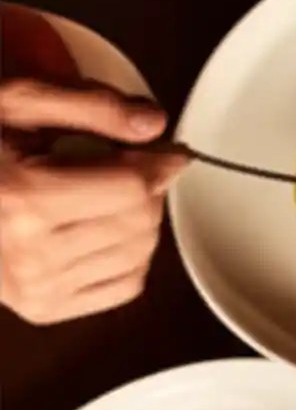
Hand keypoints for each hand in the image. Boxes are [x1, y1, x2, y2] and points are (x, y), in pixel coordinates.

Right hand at [0, 79, 188, 324]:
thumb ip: (92, 105)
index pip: (132, 188)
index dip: (160, 162)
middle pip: (140, 222)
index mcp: (22, 198)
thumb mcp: (18, 99)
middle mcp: (28, 253)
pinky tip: (101, 230)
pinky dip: (129, 256)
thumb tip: (154, 124)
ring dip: (140, 221)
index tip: (165, 150)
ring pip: (140, 254)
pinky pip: (126, 286)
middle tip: (127, 168)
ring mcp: (34, 289)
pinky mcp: (41, 310)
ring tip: (106, 196)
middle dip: (148, 189)